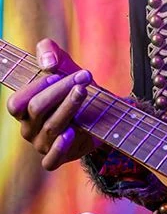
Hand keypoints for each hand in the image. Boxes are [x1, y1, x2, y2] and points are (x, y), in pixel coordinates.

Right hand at [6, 38, 96, 169]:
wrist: (103, 111)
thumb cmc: (74, 87)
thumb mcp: (62, 64)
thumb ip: (49, 52)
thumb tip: (48, 63)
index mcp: (24, 108)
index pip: (16, 102)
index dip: (34, 87)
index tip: (57, 73)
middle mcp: (29, 127)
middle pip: (37, 109)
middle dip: (60, 91)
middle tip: (83, 78)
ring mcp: (42, 144)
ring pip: (51, 128)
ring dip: (68, 107)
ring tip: (83, 92)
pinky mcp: (59, 157)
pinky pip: (51, 160)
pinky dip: (60, 148)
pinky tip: (71, 132)